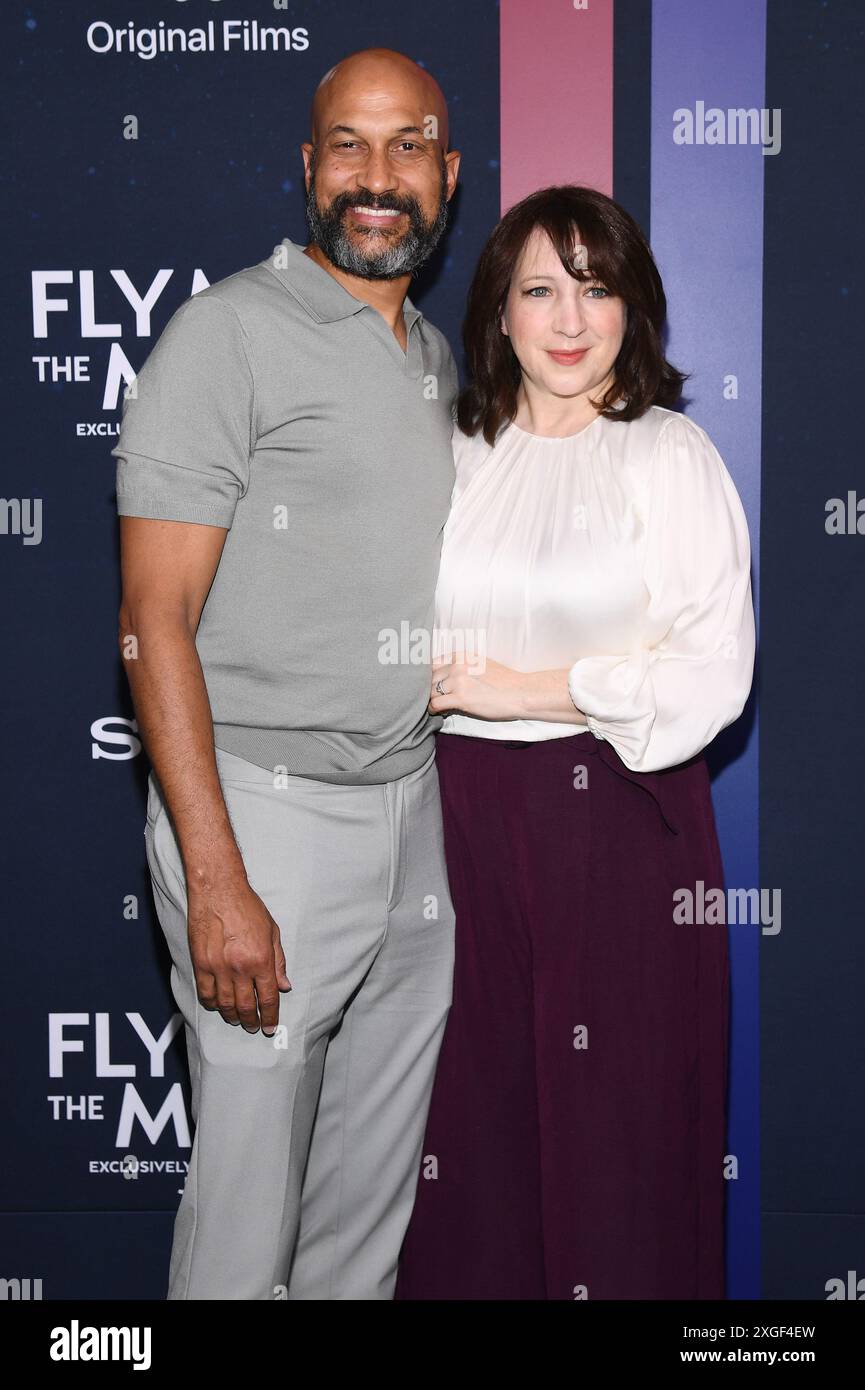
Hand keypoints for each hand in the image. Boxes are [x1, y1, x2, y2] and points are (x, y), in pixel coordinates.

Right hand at [186, 875, 291, 1034]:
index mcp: (261, 960)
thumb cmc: (247, 907)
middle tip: (253, 1027)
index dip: (270, 1017)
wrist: (219, 891)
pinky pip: (205, 993)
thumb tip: (284, 986)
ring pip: (225, 1004)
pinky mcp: (200, 964)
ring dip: (232, 1016)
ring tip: (237, 1019)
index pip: (267, 998)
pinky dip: (212, 1004)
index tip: (270, 1027)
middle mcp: (239, 968)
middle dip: (251, 1021)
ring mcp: (218, 967)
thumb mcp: (272, 932)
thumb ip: (278, 961)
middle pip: (246, 1006)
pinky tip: (217, 1006)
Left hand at [428, 656, 526, 719]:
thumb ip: (460, 666)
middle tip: (435, 699)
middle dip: (430, 690)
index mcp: (461, 655)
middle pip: (429, 678)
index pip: (432, 664)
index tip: (432, 686)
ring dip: (432, 700)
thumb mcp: (479, 664)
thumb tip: (442, 677)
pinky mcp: (461, 697)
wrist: (519, 692)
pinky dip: (434, 710)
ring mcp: (458, 680)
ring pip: (430, 692)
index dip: (430, 677)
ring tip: (437, 706)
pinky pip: (436, 704)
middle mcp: (457, 664)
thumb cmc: (503, 681)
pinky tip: (438, 712)